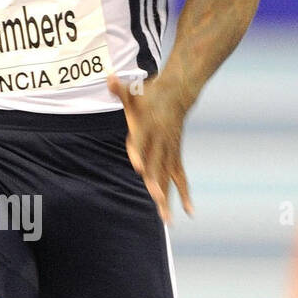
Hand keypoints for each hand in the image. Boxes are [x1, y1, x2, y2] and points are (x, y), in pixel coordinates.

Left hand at [107, 73, 192, 222]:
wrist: (177, 92)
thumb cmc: (149, 95)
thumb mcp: (134, 91)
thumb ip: (121, 89)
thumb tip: (109, 77)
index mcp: (147, 129)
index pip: (142, 144)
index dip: (140, 155)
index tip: (139, 168)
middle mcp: (160, 143)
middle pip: (158, 166)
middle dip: (157, 184)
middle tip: (157, 201)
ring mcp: (170, 151)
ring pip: (169, 178)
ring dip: (169, 199)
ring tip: (168, 220)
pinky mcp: (175, 156)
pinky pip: (181, 178)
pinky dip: (184, 195)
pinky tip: (188, 212)